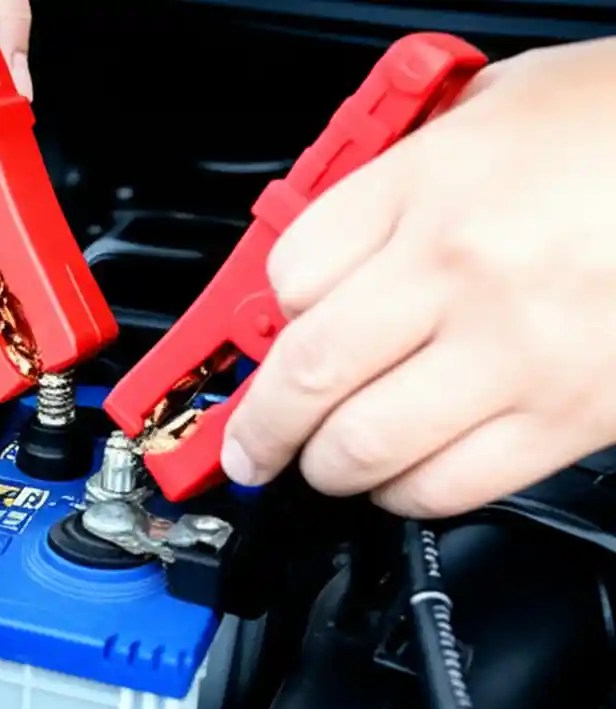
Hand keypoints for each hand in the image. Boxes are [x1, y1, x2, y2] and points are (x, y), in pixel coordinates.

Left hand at [220, 37, 615, 517]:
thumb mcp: (488, 109)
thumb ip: (393, 178)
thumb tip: (326, 247)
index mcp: (430, 187)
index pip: (290, 277)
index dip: (264, 319)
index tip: (264, 341)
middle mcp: (460, 274)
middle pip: (307, 377)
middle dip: (257, 429)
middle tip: (246, 448)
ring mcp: (514, 353)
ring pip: (365, 448)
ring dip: (325, 467)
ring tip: (320, 462)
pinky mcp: (568, 416)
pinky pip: (451, 484)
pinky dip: (405, 493)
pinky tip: (401, 476)